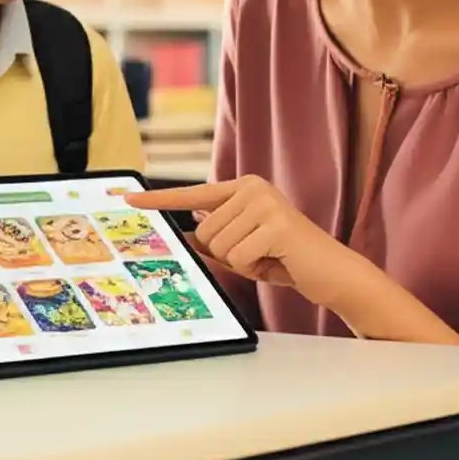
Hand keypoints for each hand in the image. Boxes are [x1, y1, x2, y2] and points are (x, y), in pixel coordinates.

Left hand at [126, 175, 367, 306]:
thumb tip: (176, 237)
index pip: (193, 195)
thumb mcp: (239, 247)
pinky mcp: (276, 224)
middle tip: (257, 254)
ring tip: (268, 256)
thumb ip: (210, 239)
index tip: (128, 199)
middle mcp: (252, 187)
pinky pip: (238, 256)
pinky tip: (276, 261)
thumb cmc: (283, 259)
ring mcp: (264, 202)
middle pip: (205, 232)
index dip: (159, 200)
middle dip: (226, 253)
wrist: (330, 271)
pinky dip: (253, 268)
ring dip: (240, 261)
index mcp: (243, 187)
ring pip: (219, 245)